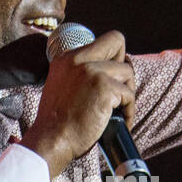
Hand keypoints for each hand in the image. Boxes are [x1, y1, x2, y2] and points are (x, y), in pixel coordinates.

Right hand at [21, 30, 135, 179]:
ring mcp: (92, 71)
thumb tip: (108, 71)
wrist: (51, 141)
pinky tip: (121, 123)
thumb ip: (79, 74)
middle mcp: (78, 59)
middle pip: (117, 40)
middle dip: (124, 63)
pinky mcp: (105, 88)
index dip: (112, 57)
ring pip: (128, 71)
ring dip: (127, 93)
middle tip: (120, 88)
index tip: (110, 78)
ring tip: (119, 110)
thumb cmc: (57, 124)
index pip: (101, 41)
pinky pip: (130, 95)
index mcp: (66, 58)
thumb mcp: (61, 87)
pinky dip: (129, 112)